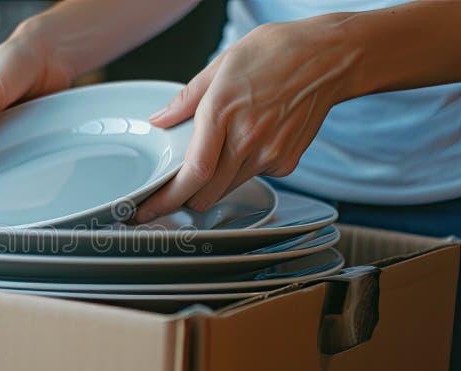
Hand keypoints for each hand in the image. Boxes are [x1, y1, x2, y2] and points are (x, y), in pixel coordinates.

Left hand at [135, 15, 357, 222]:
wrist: (331, 57)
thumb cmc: (278, 53)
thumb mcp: (222, 64)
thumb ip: (187, 98)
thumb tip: (160, 120)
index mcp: (223, 112)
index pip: (193, 172)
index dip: (166, 199)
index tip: (148, 210)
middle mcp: (247, 139)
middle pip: (206, 193)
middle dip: (184, 199)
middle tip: (172, 192)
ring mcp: (270, 154)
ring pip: (228, 190)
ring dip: (212, 185)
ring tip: (213, 159)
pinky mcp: (287, 162)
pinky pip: (254, 178)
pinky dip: (241, 170)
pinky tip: (247, 144)